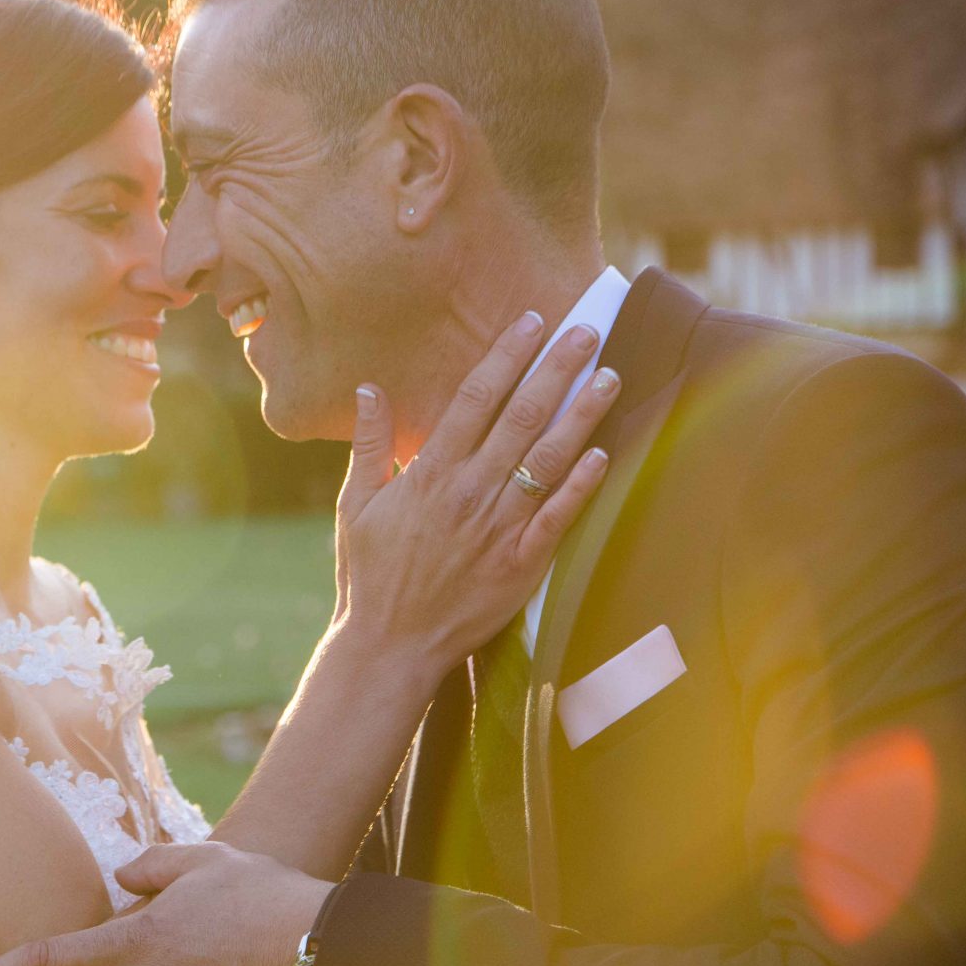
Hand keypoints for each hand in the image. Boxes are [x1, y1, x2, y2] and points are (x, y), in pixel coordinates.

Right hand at [333, 313, 615, 688]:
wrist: (391, 644)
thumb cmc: (369, 572)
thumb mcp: (356, 504)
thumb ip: (368, 444)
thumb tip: (369, 388)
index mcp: (429, 473)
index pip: (475, 399)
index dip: (506, 356)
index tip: (531, 322)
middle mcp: (469, 492)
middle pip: (522, 416)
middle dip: (557, 369)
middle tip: (587, 330)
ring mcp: (499, 527)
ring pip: (549, 459)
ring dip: (583, 415)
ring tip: (610, 375)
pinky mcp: (522, 563)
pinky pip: (559, 516)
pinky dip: (583, 484)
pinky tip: (606, 452)